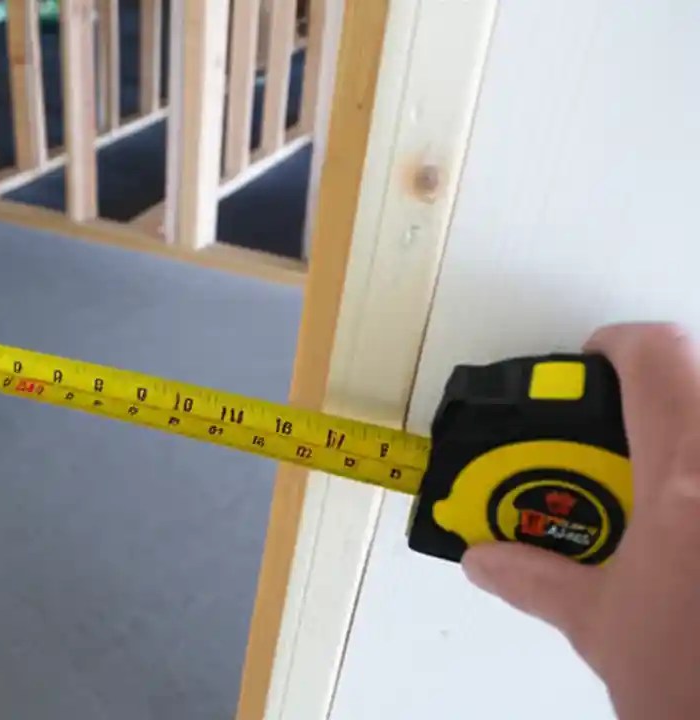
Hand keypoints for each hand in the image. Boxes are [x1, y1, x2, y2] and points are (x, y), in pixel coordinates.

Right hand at [462, 323, 699, 718]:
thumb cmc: (699, 684)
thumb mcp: (601, 626)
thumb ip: (538, 579)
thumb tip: (491, 559)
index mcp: (687, 476)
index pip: (656, 357)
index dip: (617, 346)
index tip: (590, 364)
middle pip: (697, 383)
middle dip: (653, 405)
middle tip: (614, 446)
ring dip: (684, 447)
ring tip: (655, 498)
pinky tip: (686, 537)